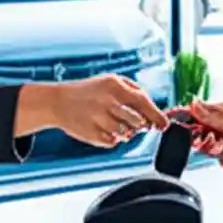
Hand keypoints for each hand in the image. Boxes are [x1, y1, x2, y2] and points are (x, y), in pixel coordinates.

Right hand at [17, 74, 169, 147]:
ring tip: (114, 122)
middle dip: (142, 126)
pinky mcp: (91, 134)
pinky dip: (112, 138)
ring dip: (126, 132)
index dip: (157, 116)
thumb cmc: (90, 91)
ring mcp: (98, 119)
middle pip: (137, 121)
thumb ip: (134, 91)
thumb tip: (154, 110)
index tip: (164, 125)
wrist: (58, 102)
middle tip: (139, 124)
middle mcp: (107, 101)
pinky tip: (102, 127)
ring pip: (126, 134)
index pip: (143, 102)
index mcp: (114, 86)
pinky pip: (112, 142)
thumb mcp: (111, 80)